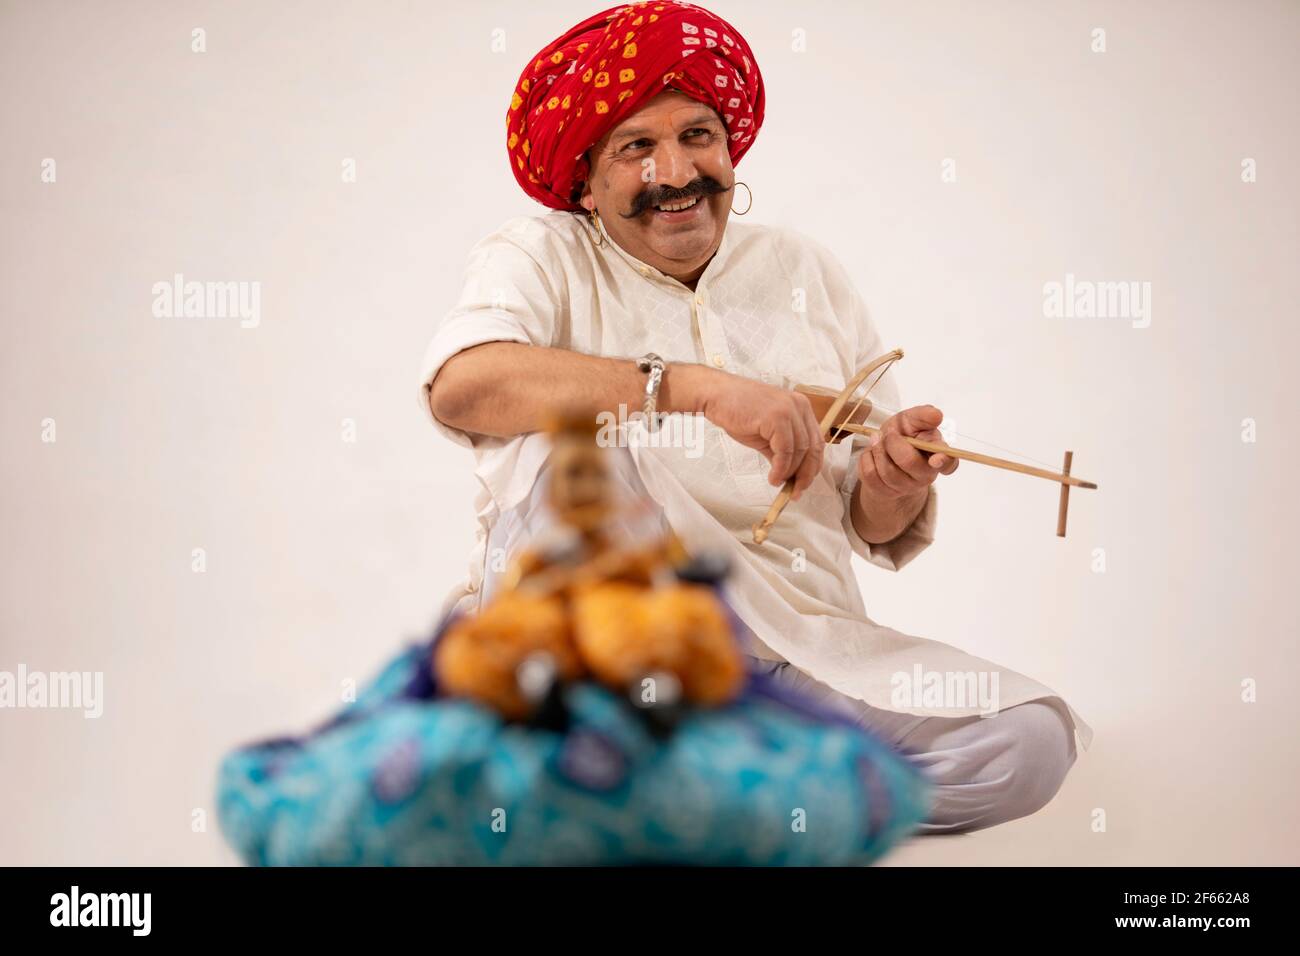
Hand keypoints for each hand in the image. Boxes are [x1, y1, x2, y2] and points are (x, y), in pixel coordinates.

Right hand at [684, 367, 825, 499]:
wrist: (716, 395)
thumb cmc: (738, 411)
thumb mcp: (765, 433)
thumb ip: (781, 450)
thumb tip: (789, 474)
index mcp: (801, 407)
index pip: (816, 441)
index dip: (812, 466)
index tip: (803, 483)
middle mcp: (800, 406)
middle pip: (813, 447)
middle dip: (806, 474)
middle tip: (796, 491)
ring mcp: (789, 410)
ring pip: (800, 451)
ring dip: (790, 472)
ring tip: (778, 483)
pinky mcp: (776, 417)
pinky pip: (785, 450)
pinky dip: (781, 468)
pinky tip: (773, 477)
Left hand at [858, 405, 957, 500]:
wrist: (884, 450)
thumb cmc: (903, 433)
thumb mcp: (911, 420)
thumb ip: (923, 415)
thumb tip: (937, 415)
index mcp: (937, 455)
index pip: (948, 464)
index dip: (944, 462)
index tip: (936, 459)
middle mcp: (925, 475)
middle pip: (909, 462)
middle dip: (893, 442)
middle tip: (888, 432)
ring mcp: (905, 487)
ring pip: (887, 471)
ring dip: (878, 450)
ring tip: (879, 440)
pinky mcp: (885, 491)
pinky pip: (870, 475)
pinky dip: (867, 458)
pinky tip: (872, 453)